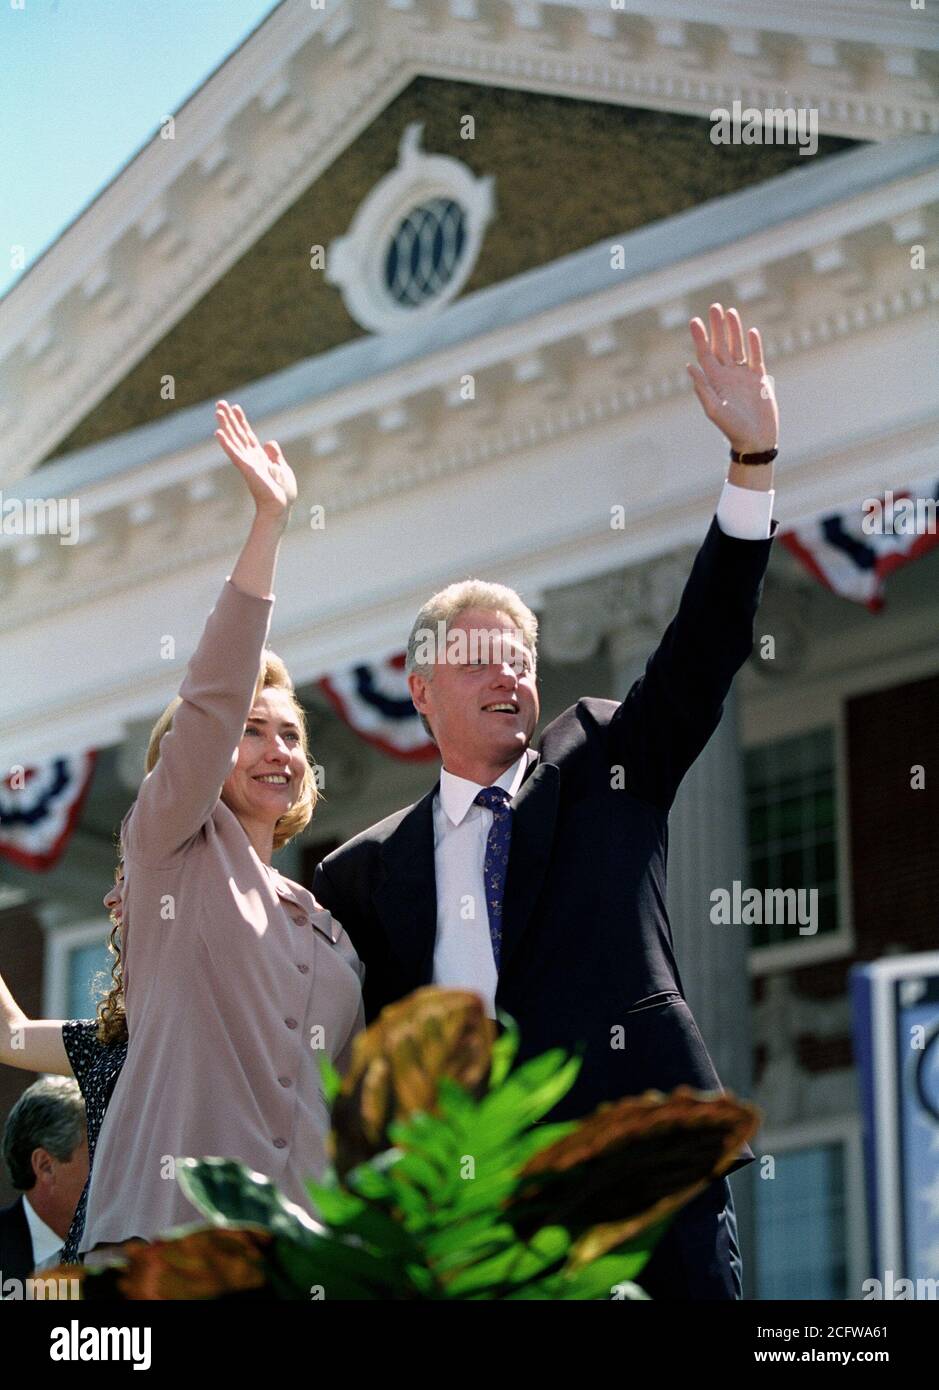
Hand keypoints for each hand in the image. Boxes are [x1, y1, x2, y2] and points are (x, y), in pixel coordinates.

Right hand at [214, 400, 296, 520]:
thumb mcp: (282, 468)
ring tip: (218, 411)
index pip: (247, 434)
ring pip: (234, 440)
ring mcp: (247, 463)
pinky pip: (235, 454)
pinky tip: (218, 433)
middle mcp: (250, 458)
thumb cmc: (282, 493)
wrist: (280, 508)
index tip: (235, 407)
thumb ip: (275, 455)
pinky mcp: (247, 469)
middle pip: (237, 434)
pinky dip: (227, 443)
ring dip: (225, 425)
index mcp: (259, 457)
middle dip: (229, 418)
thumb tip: (269, 442)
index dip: (241, 421)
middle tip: (219, 403)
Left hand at [686, 304, 778, 455]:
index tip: (695, 321)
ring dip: (734, 331)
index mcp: (715, 382)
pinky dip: (754, 345)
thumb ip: (703, 388)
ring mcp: (743, 376)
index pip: (705, 354)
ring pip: (738, 347)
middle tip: (714, 307)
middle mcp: (728, 376)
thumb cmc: (732, 428)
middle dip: (717, 327)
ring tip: (730, 312)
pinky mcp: (759, 380)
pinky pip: (756, 358)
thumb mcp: (714, 410)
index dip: (700, 338)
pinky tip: (751, 332)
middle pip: (721, 346)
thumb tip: (690, 366)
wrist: (755, 440)